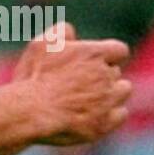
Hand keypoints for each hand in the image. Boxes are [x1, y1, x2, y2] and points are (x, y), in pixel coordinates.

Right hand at [15, 30, 131, 144]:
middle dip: (102, 77)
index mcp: (95, 54)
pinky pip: (121, 114)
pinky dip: (111, 114)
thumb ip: (59, 33)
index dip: (107, 57)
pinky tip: (94, 115)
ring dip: (111, 93)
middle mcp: (107, 76)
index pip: (118, 50)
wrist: (30, 113)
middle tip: (79, 85)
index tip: (94, 63)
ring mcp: (108, 100)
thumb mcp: (40, 45)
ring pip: (123, 91)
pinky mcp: (105, 123)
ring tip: (89, 100)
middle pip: (116, 73)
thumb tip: (70, 31)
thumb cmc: (33, 77)